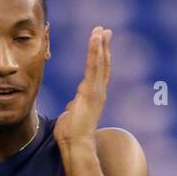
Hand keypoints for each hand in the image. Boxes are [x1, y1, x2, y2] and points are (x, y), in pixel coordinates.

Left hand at [53, 26, 111, 147]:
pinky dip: (96, 50)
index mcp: (92, 97)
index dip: (100, 58)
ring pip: (101, 63)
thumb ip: (73, 109)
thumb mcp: (71, 117)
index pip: (98, 73)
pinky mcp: (92, 90)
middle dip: (104, 47)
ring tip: (101, 30)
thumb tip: (71, 107)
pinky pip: (94, 66)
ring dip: (101, 45)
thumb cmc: (70, 136)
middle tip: (106, 31)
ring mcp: (97, 91)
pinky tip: (96, 37)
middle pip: (104, 65)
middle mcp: (98, 92)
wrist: (75, 145)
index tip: (100, 44)